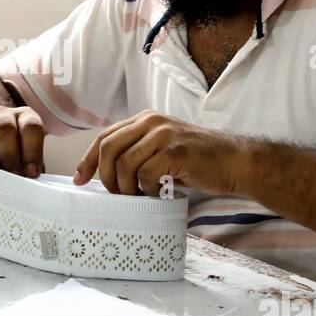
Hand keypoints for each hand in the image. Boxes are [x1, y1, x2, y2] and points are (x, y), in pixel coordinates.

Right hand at [0, 105, 45, 177]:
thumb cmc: (15, 160)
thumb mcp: (26, 162)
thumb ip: (28, 169)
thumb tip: (30, 185)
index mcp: (24, 118)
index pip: (31, 127)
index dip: (32, 150)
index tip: (31, 172)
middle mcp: (2, 116)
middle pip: (4, 128)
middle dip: (9, 155)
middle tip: (12, 175)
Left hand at [73, 110, 245, 195]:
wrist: (235, 161)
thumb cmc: (197, 161)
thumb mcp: (162, 149)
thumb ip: (137, 153)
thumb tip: (105, 174)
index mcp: (144, 119)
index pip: (104, 137)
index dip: (88, 160)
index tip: (80, 179)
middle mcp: (151, 122)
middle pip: (108, 148)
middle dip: (104, 176)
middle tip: (116, 194)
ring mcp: (164, 135)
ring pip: (123, 164)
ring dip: (126, 187)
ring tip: (138, 195)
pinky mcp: (176, 151)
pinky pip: (146, 175)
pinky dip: (148, 190)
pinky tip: (160, 192)